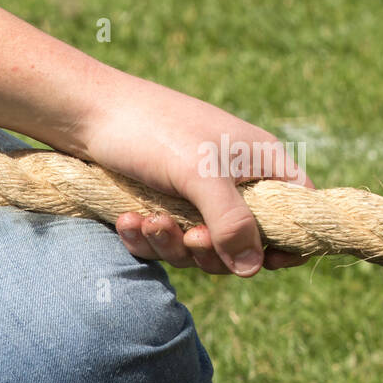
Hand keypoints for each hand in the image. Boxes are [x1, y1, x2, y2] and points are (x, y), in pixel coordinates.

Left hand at [78, 77, 314, 275]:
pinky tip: (126, 220)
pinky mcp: (157, 208)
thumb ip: (232, 221)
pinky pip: (160, 243)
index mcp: (259, 164)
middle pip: (242, 245)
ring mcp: (192, 198)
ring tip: (149, 221)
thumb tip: (253, 269)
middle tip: (191, 238)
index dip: (288, 243)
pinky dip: (143, 238)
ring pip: (196, 249)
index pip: (296, 212)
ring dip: (171, 244)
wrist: (86, 113)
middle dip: (212, 251)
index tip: (267, 263)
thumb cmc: (153, 130)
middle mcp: (230, 183)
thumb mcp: (201, 173)